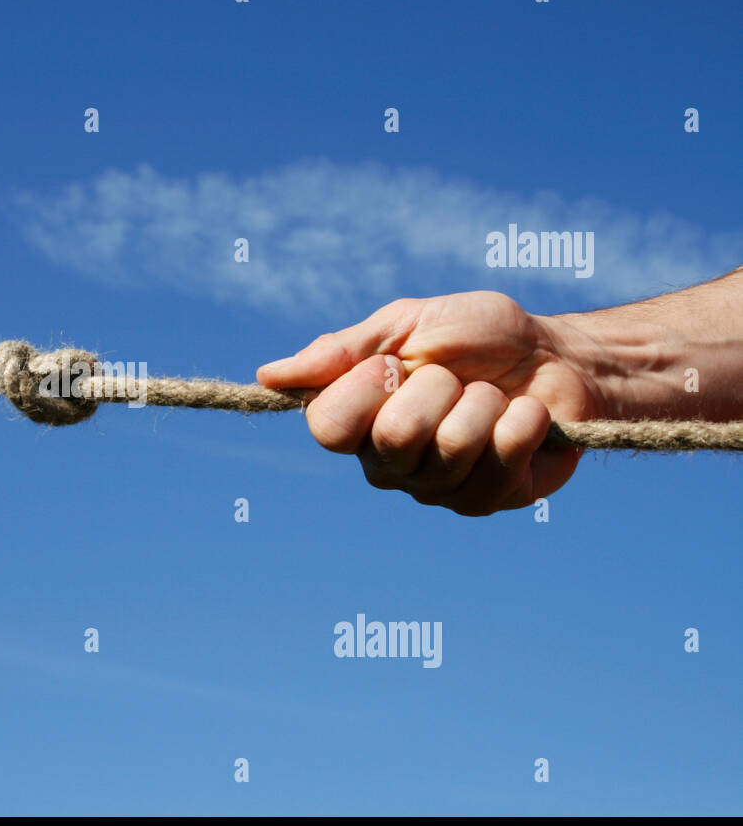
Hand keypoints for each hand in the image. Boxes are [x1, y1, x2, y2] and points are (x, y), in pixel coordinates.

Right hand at [257, 291, 604, 515]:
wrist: (559, 355)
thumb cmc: (478, 335)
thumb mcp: (406, 325)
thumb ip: (341, 352)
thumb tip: (268, 375)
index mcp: (359, 421)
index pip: (328, 429)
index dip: (365, 390)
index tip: (395, 364)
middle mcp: (390, 463)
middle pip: (394, 439)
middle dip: (439, 389)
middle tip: (457, 378)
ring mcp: (439, 488)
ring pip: (452, 451)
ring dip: (484, 404)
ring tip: (494, 395)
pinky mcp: (490, 500)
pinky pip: (500, 464)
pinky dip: (523, 423)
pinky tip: (526, 418)